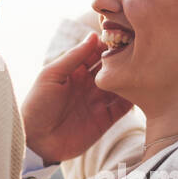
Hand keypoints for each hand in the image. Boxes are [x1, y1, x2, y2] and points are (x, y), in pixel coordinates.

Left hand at [22, 33, 132, 164]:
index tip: (120, 36)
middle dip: (123, 59)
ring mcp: (98, 102)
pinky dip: (133, 99)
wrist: (37, 142)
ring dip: (130, 78)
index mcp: (74, 71)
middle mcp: (88, 84)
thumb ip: (73, 57)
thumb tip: (93, 36)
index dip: (107, 44)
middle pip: (111, 68)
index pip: (96, 52)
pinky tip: (141, 90)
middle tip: (135, 52)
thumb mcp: (51, 76)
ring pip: (120, 86)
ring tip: (141, 69)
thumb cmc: (37, 106)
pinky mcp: (105, 120)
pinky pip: (123, 107)